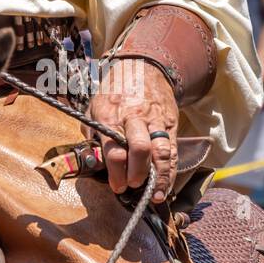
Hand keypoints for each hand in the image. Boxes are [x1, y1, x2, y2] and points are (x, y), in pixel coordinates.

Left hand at [87, 58, 178, 203]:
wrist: (144, 67)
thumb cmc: (115, 90)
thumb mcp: (94, 105)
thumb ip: (91, 131)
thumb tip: (91, 157)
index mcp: (110, 115)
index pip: (114, 149)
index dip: (115, 172)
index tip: (116, 186)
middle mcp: (133, 118)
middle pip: (139, 150)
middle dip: (136, 174)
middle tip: (131, 186)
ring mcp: (154, 121)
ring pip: (161, 152)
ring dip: (158, 178)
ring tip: (153, 195)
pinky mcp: (170, 124)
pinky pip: (172, 151)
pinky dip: (170, 172)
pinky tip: (165, 185)